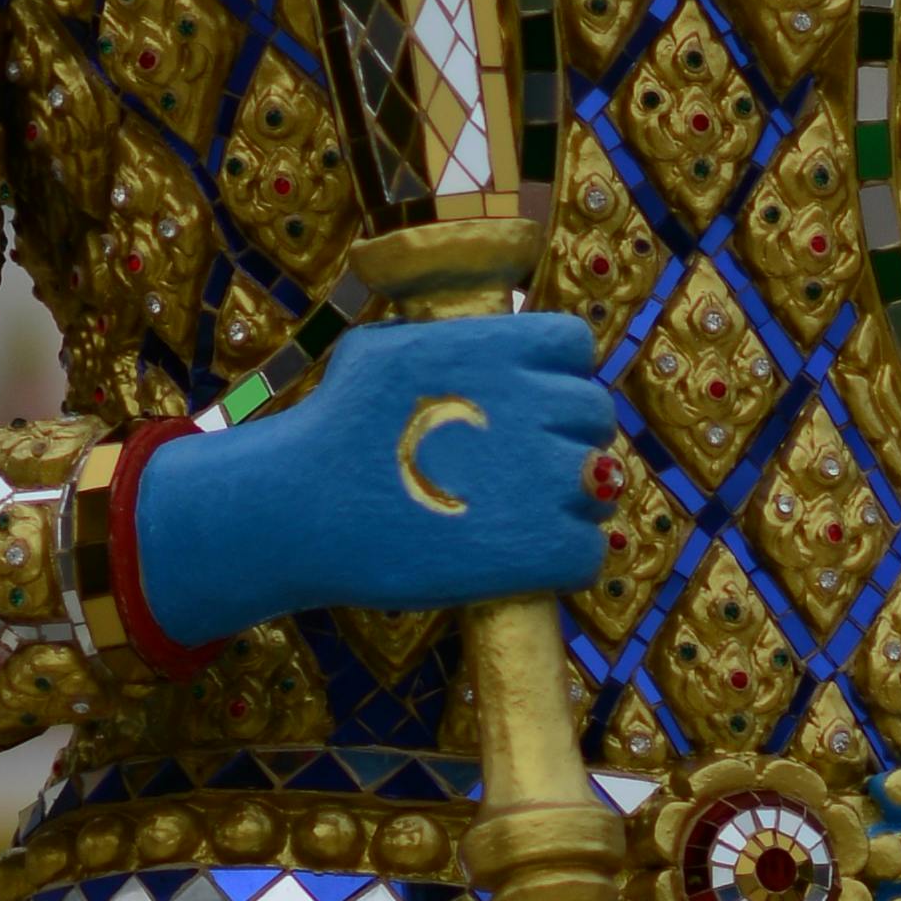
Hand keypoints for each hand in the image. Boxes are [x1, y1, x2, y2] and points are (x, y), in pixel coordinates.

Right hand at [128, 311, 631, 642]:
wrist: (299, 510)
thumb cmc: (329, 428)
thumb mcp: (382, 351)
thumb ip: (445, 343)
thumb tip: (475, 341)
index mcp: (497, 350)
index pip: (572, 346)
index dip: (557, 375)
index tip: (531, 401)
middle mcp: (532, 406)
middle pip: (593, 416)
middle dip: (568, 438)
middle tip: (528, 465)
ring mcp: (542, 479)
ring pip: (601, 483)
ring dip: (575, 498)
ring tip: (532, 514)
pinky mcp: (539, 549)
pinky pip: (588, 550)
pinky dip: (567, 557)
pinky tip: (528, 560)